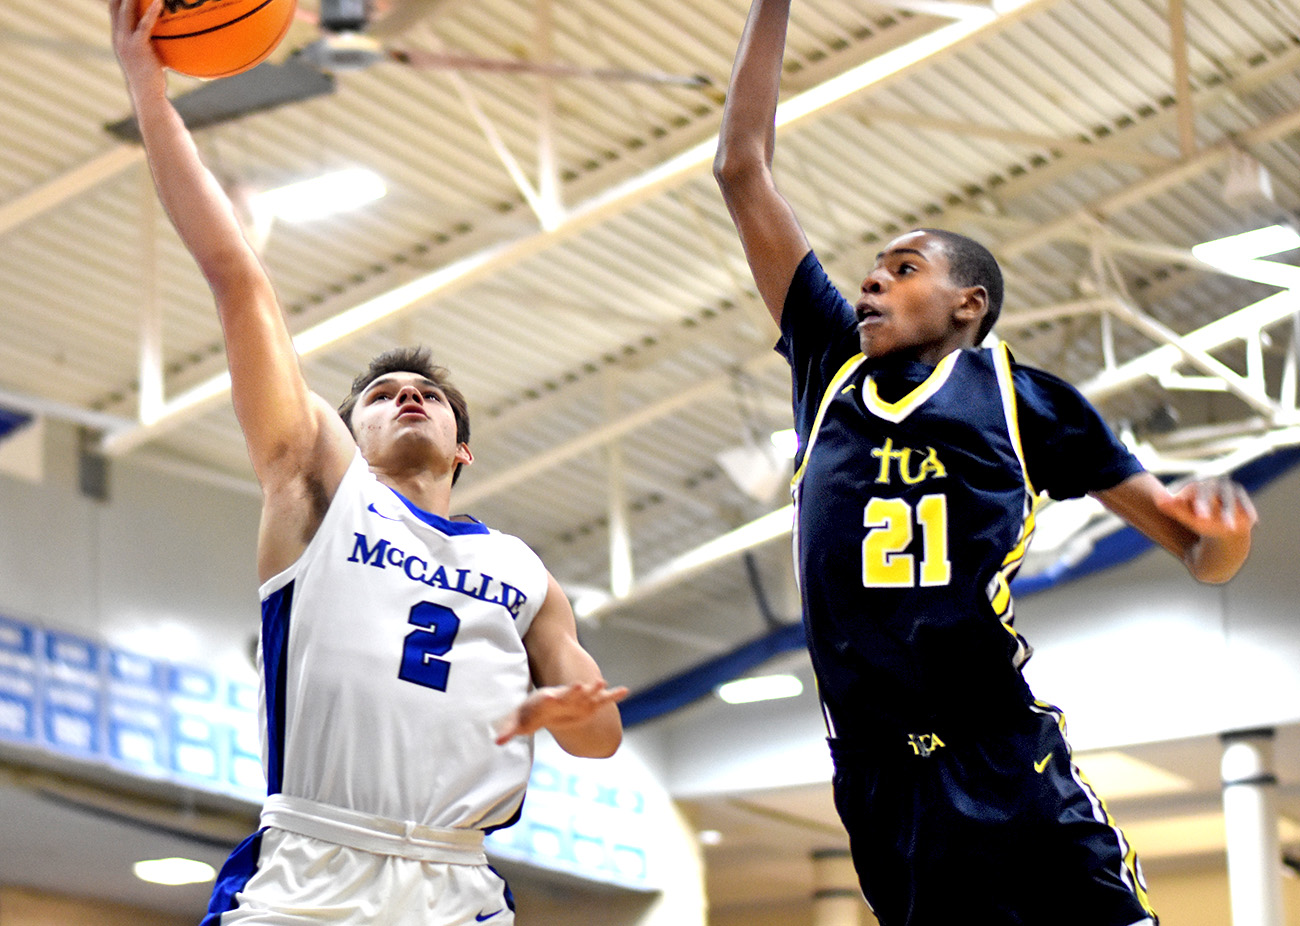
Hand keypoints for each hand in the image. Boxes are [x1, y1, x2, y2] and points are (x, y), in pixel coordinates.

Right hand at [110, 0, 166, 99]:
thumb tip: (165, 31)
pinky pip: (145, 25)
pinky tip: (160, 1)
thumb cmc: (151, 76)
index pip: (113, 8)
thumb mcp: (147, 54)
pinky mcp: (138, 47)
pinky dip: (151, 12)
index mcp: (118, 36)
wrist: (147, 94)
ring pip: (126, 11)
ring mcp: (126, 42)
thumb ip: (149, 40)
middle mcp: (118, 36)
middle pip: (115, 5)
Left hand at [494, 680, 628, 745]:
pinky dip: (613, 696)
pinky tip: (625, 690)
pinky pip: (602, 699)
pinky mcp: (588, 703)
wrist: (545, 701)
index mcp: (547, 700)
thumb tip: (497, 743)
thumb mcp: (520, 721)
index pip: (549, 699)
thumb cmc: (532, 712)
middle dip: (575, 691)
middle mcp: (564, 697)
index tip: (552, 694)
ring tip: (603, 683)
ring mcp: (578, 699)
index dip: (551, 697)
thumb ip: (510, 730)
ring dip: (595, 689)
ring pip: (588, 693)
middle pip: (570, 693)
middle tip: (581, 685)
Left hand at [1155, 476, 1256, 540]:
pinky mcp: (1242, 498)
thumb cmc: (1199, 517)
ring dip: (1229, 513)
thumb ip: (1172, 508)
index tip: (1177, 503)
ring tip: (1229, 528)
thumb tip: (1157, 501)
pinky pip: (1245, 505)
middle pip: (1208, 491)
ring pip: (1229, 499)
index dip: (1183, 493)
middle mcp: (1214, 482)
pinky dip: (1248, 512)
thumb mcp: (1185, 515)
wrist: (1222, 525)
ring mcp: (1229, 489)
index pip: (1189, 486)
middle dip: (1205, 504)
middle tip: (1200, 518)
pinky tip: (1252, 522)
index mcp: (1197, 483)